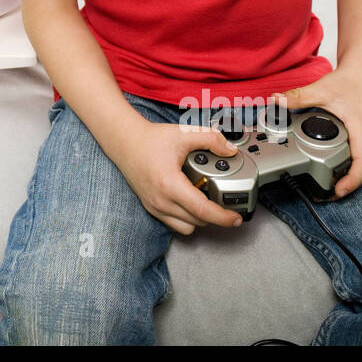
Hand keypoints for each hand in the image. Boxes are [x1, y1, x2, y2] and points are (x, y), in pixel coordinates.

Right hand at [113, 119, 246, 235]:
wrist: (124, 142)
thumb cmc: (151, 139)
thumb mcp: (184, 134)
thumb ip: (210, 139)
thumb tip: (230, 150)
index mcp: (170, 185)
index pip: (202, 211)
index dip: (223, 217)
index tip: (236, 218)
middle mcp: (161, 201)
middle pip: (198, 221)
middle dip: (215, 214)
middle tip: (223, 200)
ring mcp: (155, 207)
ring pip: (187, 227)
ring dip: (200, 218)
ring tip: (205, 200)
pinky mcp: (151, 208)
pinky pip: (175, 224)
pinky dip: (187, 218)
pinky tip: (190, 201)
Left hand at [270, 66, 361, 198]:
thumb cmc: (349, 81)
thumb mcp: (322, 89)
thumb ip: (297, 97)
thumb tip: (275, 100)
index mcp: (361, 130)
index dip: (351, 181)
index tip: (338, 191)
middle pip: (361, 169)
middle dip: (346, 185)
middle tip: (326, 195)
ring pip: (359, 163)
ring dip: (346, 176)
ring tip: (328, 188)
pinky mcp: (359, 136)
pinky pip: (356, 156)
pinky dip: (346, 166)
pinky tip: (333, 170)